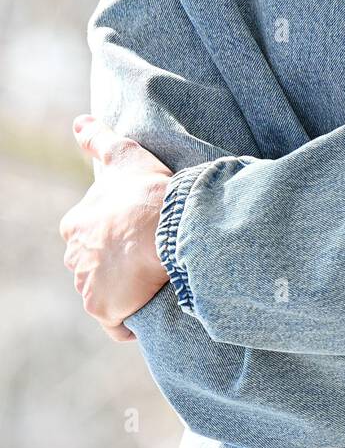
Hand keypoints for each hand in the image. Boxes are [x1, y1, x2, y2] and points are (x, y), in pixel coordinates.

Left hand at [60, 115, 173, 341]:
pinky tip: (147, 312)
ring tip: (152, 283)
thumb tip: (79, 121)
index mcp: (76, 225)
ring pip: (104, 294)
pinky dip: (128, 322)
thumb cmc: (146, 189)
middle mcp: (75, 257)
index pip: (91, 237)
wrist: (165, 224)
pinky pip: (116, 325)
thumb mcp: (124, 155)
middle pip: (94, 267)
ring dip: (124, 292)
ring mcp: (87, 285)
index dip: (114, 237)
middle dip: (115, 267)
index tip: (137, 236)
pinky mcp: (103, 310)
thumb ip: (99, 139)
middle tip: (147, 259)